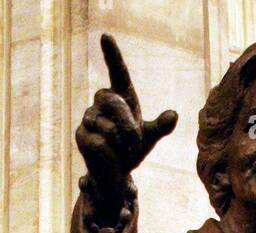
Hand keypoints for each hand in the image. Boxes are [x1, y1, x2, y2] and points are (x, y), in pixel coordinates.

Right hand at [76, 34, 177, 215]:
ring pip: (108, 127)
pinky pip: (100, 143)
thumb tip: (173, 115)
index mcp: (120, 97)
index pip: (116, 71)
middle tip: (135, 142)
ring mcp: (88, 118)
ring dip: (122, 145)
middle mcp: (101, 102)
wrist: (115, 174)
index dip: (111, 54)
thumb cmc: (130, 150)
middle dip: (129, 126)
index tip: (105, 36)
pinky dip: (112, 155)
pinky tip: (112, 159)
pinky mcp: (81, 136)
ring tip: (123, 153)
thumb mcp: (149, 138)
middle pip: (114, 102)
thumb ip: (161, 126)